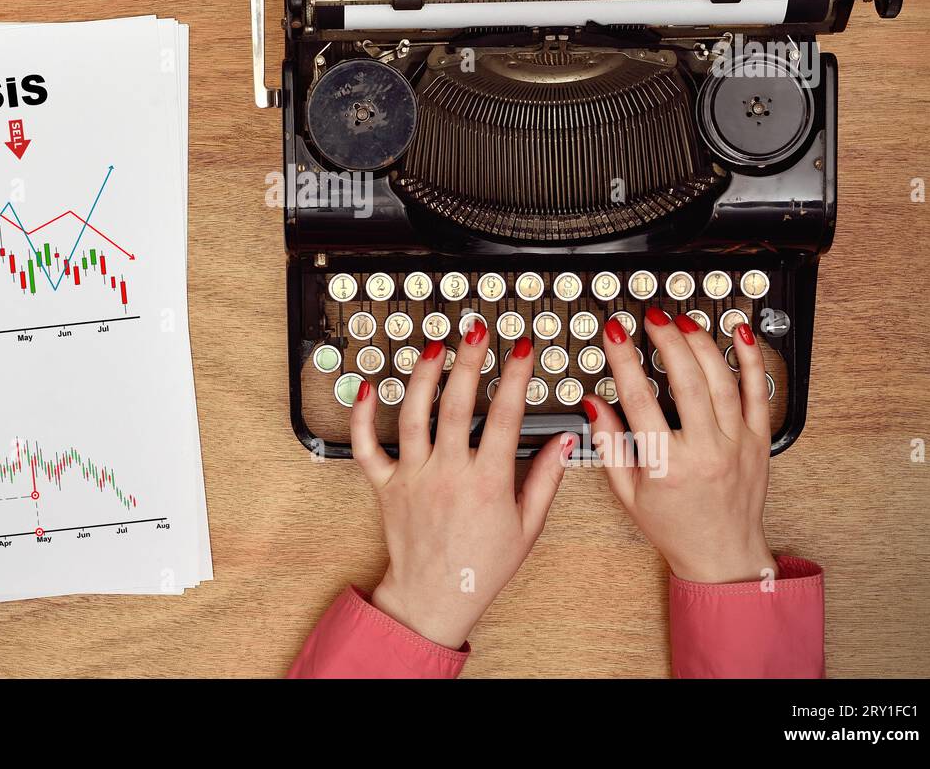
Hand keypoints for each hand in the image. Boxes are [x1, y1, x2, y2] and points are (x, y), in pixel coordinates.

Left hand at [350, 320, 575, 648]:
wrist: (433, 599)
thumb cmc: (481, 567)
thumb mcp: (527, 527)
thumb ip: (546, 479)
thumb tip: (566, 440)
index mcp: (487, 484)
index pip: (504, 418)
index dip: (514, 378)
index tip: (521, 351)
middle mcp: (448, 475)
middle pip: (456, 405)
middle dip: (468, 361)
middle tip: (475, 330)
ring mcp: (413, 477)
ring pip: (413, 416)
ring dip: (423, 376)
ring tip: (434, 347)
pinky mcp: (385, 486)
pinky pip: (366, 447)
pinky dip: (362, 416)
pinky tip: (369, 388)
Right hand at [586, 308, 777, 583]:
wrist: (723, 554)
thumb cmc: (675, 526)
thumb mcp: (628, 492)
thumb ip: (609, 445)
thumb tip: (594, 404)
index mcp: (668, 464)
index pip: (640, 399)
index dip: (624, 361)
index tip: (616, 335)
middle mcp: (706, 450)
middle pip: (686, 381)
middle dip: (667, 340)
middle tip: (652, 317)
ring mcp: (737, 444)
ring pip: (722, 381)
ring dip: (702, 344)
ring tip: (683, 322)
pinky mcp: (759, 441)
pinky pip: (758, 393)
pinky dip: (750, 360)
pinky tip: (740, 334)